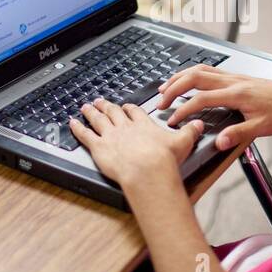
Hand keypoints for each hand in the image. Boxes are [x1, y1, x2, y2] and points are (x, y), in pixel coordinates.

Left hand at [70, 97, 204, 185]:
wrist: (148, 170)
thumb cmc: (164, 159)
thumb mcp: (183, 142)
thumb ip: (190, 131)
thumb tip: (199, 124)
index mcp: (143, 124)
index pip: (134, 112)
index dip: (129, 109)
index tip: (126, 107)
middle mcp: (125, 127)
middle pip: (114, 113)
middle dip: (107, 106)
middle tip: (101, 101)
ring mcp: (110, 136)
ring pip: (98, 120)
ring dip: (92, 112)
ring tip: (86, 107)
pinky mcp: (99, 147)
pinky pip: (85, 135)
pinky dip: (78, 128)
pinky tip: (73, 123)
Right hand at [158, 67, 271, 149]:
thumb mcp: (261, 128)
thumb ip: (237, 134)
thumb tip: (219, 142)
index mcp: (236, 94)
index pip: (201, 100)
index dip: (183, 110)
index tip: (172, 120)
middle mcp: (233, 81)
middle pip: (194, 78)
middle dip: (174, 88)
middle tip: (160, 101)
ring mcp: (235, 77)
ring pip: (200, 70)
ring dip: (180, 77)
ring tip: (166, 87)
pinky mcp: (238, 77)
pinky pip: (209, 70)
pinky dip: (193, 74)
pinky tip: (189, 80)